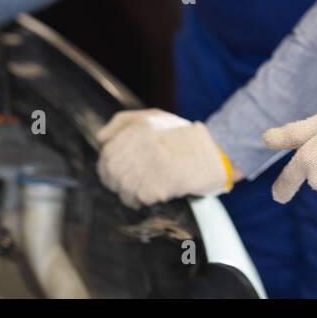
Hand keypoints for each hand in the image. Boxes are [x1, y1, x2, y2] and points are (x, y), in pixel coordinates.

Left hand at [96, 109, 231, 207]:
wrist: (216, 154)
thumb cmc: (184, 136)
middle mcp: (142, 146)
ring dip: (129, 194)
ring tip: (143, 191)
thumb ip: (123, 122)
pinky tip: (155, 194)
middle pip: (111, 172)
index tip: (112, 173)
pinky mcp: (159, 186)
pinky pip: (139, 199)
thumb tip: (100, 138)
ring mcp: (150, 167)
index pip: (107, 153)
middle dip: (115, 182)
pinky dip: (143, 200)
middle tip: (126, 186)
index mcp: (139, 129)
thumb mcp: (155, 117)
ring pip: (123, 188)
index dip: (107, 167)